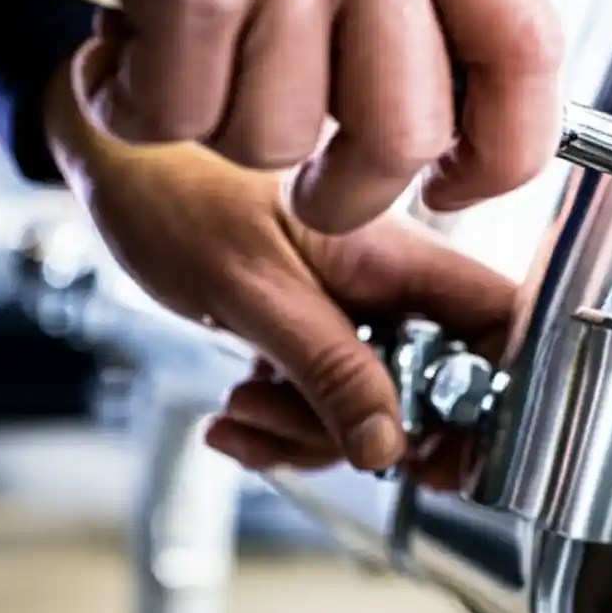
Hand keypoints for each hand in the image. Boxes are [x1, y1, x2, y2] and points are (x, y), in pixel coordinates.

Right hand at [0, 0, 562, 232]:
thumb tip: (429, 121)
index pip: (523, 50)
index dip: (504, 148)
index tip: (457, 184)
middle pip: (407, 132)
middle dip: (346, 191)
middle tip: (305, 180)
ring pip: (276, 137)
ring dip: (212, 120)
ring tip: (178, 47)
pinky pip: (177, 114)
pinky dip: (129, 101)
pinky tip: (121, 38)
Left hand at [45, 40, 516, 471]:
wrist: (115, 164)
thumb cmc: (177, 189)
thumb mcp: (254, 291)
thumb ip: (327, 367)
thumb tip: (388, 443)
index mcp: (397, 254)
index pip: (496, 320)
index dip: (495, 390)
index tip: (449, 448)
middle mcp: (387, 284)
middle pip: (434, 385)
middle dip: (372, 431)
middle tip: (317, 439)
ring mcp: (351, 310)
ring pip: (372, 405)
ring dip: (307, 431)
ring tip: (244, 409)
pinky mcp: (313, 330)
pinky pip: (321, 401)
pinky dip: (279, 423)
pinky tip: (235, 414)